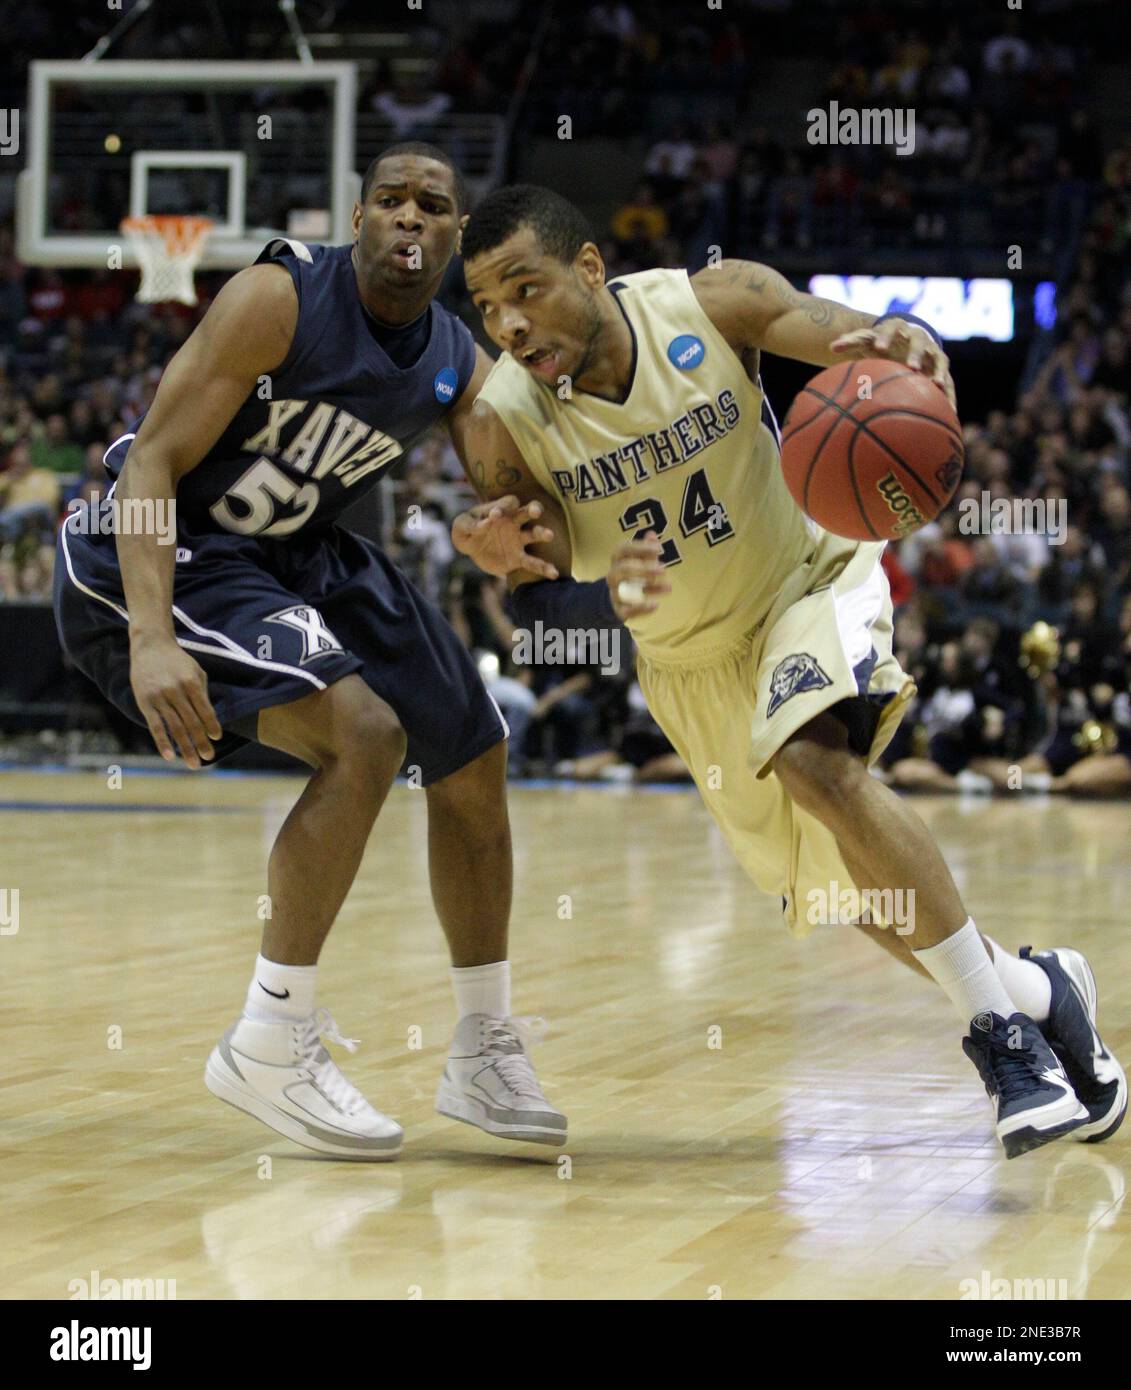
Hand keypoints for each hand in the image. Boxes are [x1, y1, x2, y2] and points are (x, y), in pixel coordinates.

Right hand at [129, 631, 221, 768]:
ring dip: (185, 747)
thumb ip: (202, 694)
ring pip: (175, 728)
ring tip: (194, 763)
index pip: (205, 710)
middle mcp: (175, 691)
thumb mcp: (196, 671)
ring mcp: (159, 698)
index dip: (212, 725)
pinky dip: (163, 742)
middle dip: (201, 742)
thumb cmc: (178, 662)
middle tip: (208, 757)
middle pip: (191, 722)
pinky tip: (170, 756)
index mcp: (191, 682)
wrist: (150, 647)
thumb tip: (210, 720)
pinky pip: (155, 726)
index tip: (217, 738)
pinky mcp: (145, 703)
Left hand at [451, 495, 557, 579]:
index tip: (495, 515)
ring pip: (533, 534)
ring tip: (549, 535)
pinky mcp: (518, 559)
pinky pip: (532, 562)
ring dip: (541, 533)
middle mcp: (513, 523)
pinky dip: (543, 568)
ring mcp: (518, 541)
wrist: (472, 551)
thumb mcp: (461, 525)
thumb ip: (468, 523)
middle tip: (536, 511)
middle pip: (527, 512)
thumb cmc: (467, 531)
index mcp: (500, 510)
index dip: (503, 506)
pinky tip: (553, 573)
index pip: (508, 503)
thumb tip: (485, 523)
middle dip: (532, 509)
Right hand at [606, 532, 670, 621]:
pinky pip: (627, 611)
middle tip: (663, 568)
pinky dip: (641, 609)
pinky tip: (656, 605)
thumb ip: (646, 549)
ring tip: (669, 587)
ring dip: (648, 589)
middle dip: (643, 569)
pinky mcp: (619, 609)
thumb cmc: (632, 573)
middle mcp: (613, 575)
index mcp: (617, 559)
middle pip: (623, 569)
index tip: (659, 548)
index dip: (640, 547)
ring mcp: (615, 592)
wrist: (618, 597)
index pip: (624, 549)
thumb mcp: (639, 559)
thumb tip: (652, 534)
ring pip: (625, 591)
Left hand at [831, 320, 956, 410]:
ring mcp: (932, 351)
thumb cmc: (881, 341)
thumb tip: (831, 348)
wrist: (904, 339)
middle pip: (919, 342)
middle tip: (911, 367)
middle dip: (916, 353)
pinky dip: (949, 394)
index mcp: (897, 328)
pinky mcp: (941, 366)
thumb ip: (852, 342)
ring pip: (939, 360)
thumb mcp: (866, 340)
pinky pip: (948, 381)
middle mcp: (918, 336)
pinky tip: (950, 411)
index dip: (885, 337)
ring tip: (937, 384)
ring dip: (939, 371)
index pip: (890, 329)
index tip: (879, 348)